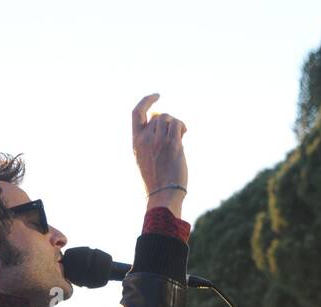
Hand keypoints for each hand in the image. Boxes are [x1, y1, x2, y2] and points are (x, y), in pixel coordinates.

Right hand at [132, 93, 187, 214]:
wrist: (163, 196)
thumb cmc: (157, 182)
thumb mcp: (145, 160)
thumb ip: (150, 141)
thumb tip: (162, 122)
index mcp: (136, 143)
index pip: (136, 113)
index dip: (147, 101)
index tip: (157, 96)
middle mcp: (144, 140)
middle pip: (158, 117)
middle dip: (168, 121)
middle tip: (176, 132)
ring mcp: (158, 141)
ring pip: (168, 119)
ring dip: (176, 124)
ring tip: (180, 135)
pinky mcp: (172, 144)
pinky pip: (177, 124)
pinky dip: (182, 126)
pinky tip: (184, 133)